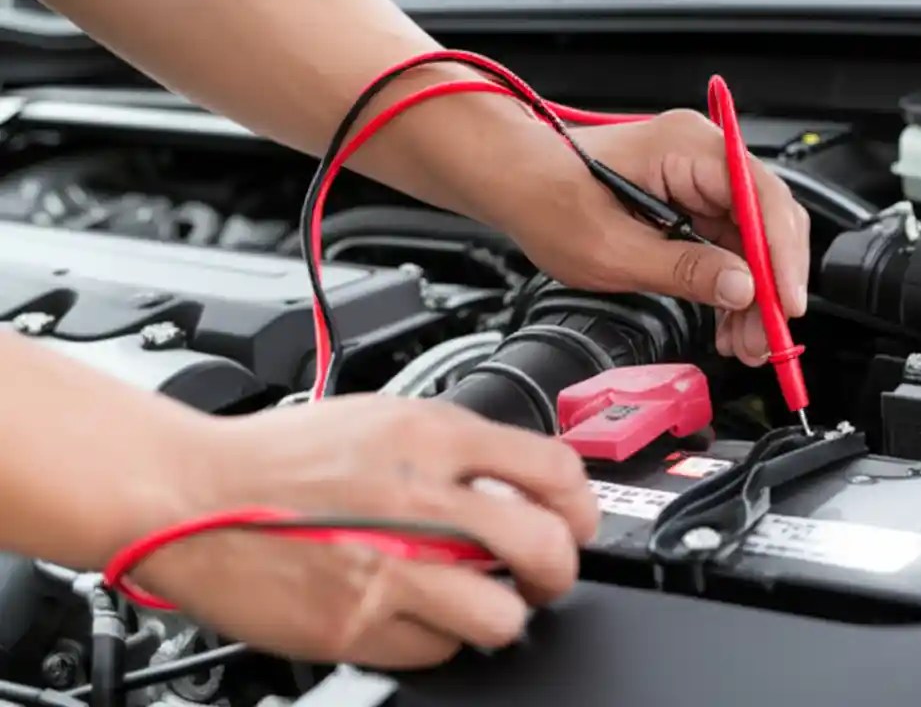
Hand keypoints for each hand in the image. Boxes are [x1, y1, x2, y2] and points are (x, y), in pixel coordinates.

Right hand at [125, 396, 597, 668]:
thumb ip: (458, 446)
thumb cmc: (281, 459)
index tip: (576, 521)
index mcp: (430, 436)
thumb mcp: (383, 418)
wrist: (193, 497)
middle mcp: (419, 501)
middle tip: (545, 574)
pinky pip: (437, 650)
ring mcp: (390, 569)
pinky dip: (437, 636)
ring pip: (501, 616)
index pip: (554, 469)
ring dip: (501, 612)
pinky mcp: (358, 625)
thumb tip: (525, 478)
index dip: (580, 504)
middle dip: (560, 570)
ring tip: (478, 599)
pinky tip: (415, 611)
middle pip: (545, 549)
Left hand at [503, 110, 810, 366]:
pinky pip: (727, 244)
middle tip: (766, 339)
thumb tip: (742, 289)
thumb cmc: (547, 197)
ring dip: (752, 293)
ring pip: (751, 240)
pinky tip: (728, 320)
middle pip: (766, 221)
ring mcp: (697, 177)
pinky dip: (730, 284)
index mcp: (687, 147)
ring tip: (746, 342)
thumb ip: (684, 270)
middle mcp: (702, 154)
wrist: (514, 181)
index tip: (785, 305)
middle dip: (770, 285)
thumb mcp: (613, 250)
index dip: (782, 257)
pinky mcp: (690, 200)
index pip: (762, 199)